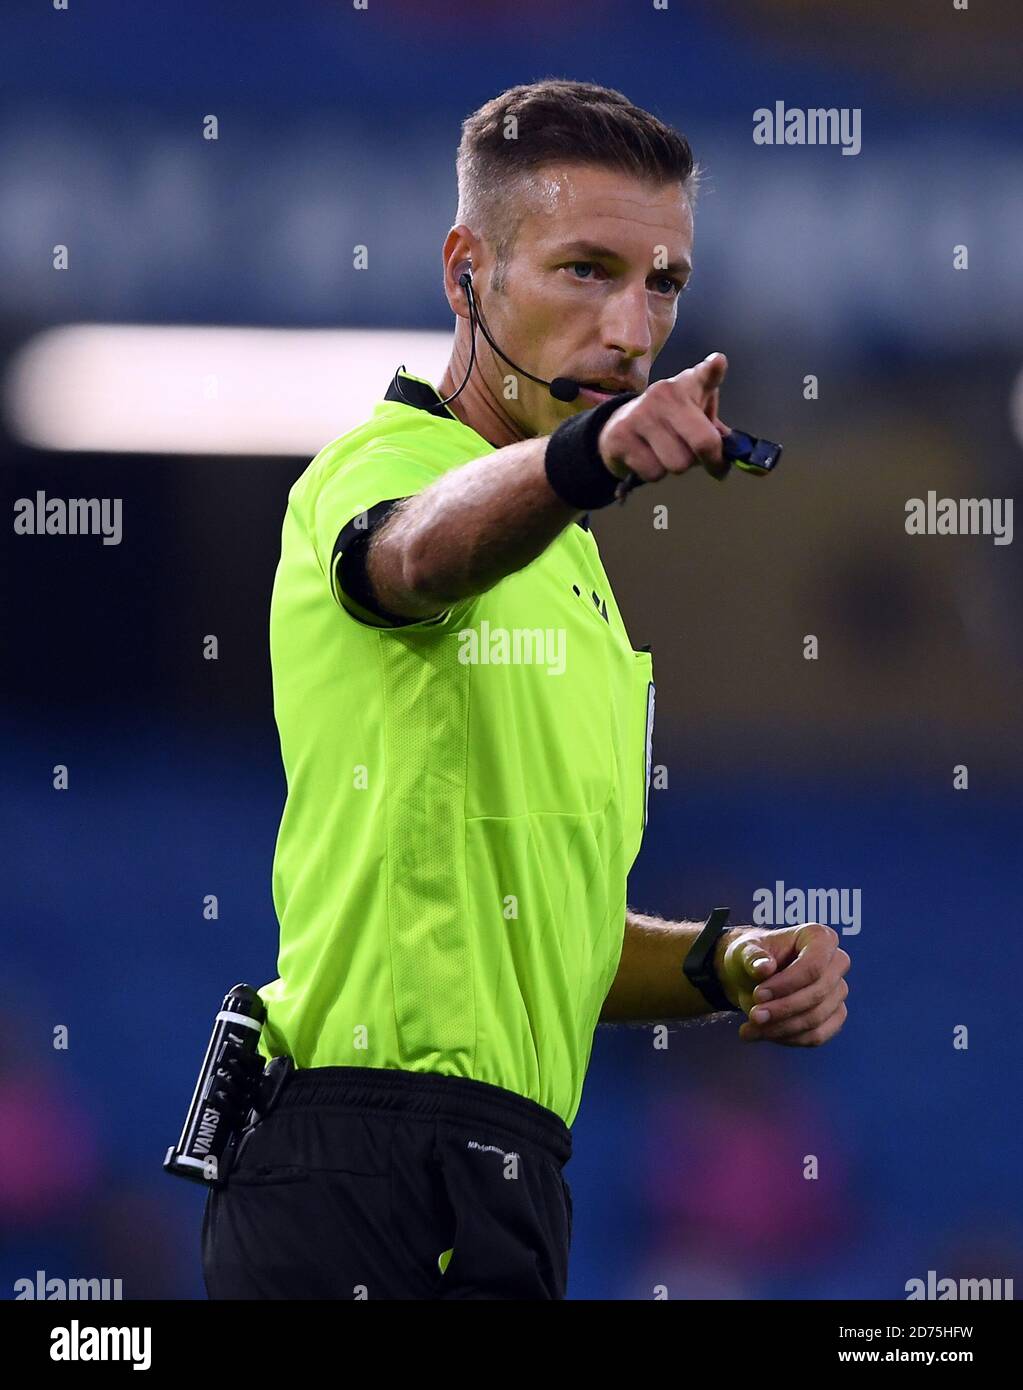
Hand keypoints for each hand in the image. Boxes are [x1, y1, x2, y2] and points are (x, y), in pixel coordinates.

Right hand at [597, 352, 731, 482]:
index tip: (718, 362)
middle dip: (705, 460)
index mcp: (688, 385)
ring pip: (677, 464)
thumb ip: (717, 429)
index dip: (712, 370)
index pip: (704, 374)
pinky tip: (647, 456)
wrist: (620, 424)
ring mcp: (640, 414)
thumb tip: (736, 450)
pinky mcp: (620, 436)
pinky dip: (654, 473)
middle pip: (702, 443)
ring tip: (666, 453)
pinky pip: (653, 472)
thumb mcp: (696, 415)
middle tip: (701, 460)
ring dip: (675, 467)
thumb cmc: (670, 421)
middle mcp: (664, 394)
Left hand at [715, 923, 850, 1046]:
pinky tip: (764, 1034)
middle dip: (782, 1009)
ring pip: (816, 1018)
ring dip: (781, 1028)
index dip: (786, 985)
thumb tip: (764, 968)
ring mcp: (838, 990)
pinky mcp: (835, 1015)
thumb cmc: (752, 956)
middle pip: (817, 994)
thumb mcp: (744, 950)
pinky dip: (789, 1038)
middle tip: (754, 1016)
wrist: (753, 975)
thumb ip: (752, 957)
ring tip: (751, 1028)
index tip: (759, 994)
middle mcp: (836, 962)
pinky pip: (817, 1035)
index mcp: (819, 937)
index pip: (813, 966)